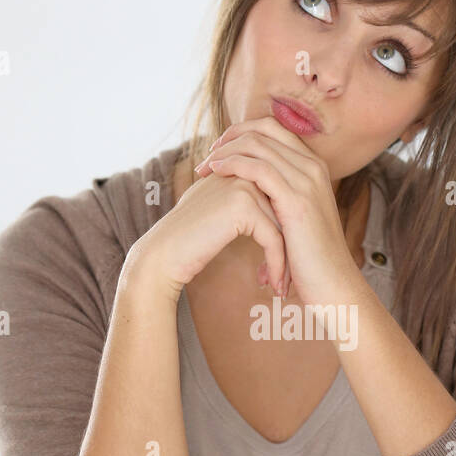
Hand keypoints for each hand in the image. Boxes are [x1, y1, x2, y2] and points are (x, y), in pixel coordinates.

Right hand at [125, 160, 288, 300]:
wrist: (164, 255)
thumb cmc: (190, 240)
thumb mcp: (219, 212)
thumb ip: (243, 203)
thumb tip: (273, 216)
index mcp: (240, 168)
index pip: (279, 200)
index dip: (287, 232)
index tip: (290, 261)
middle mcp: (243, 170)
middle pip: (285, 211)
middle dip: (291, 247)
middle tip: (292, 279)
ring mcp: (244, 184)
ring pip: (283, 226)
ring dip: (286, 261)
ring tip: (283, 287)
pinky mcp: (243, 205)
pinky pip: (273, 237)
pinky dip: (277, 265)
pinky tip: (273, 286)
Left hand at [193, 117, 360, 305]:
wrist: (333, 285)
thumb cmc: (312, 258)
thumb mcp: (296, 218)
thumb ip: (280, 197)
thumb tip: (253, 190)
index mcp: (314, 167)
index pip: (274, 129)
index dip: (243, 133)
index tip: (221, 149)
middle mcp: (313, 167)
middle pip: (265, 128)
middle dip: (231, 136)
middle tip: (209, 154)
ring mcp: (306, 181)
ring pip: (258, 144)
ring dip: (225, 150)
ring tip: (205, 166)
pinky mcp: (296, 199)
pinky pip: (257, 168)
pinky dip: (232, 164)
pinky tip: (215, 172)